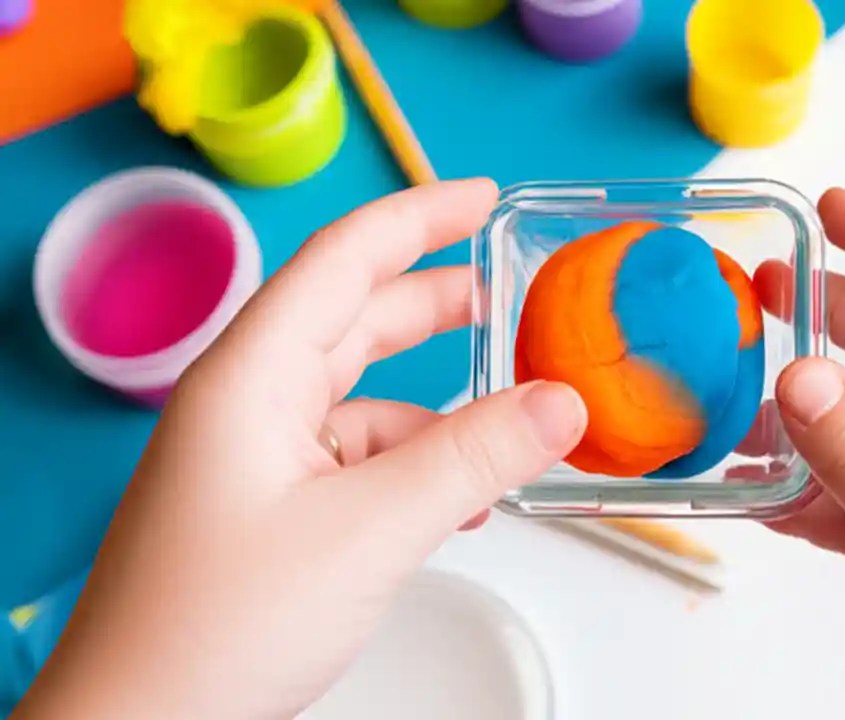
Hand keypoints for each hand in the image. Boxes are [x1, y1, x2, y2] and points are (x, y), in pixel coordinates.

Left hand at [13, 179, 586, 719]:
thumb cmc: (214, 631)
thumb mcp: (369, 532)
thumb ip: (472, 459)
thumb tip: (562, 402)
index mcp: (252, 376)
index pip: (343, 259)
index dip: (419, 218)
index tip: (484, 198)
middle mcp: (250, 403)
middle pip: (355, 318)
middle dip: (437, 302)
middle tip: (513, 289)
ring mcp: (258, 459)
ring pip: (364, 399)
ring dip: (438, 408)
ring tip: (512, 425)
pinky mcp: (271, 510)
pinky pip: (358, 461)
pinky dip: (416, 467)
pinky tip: (460, 504)